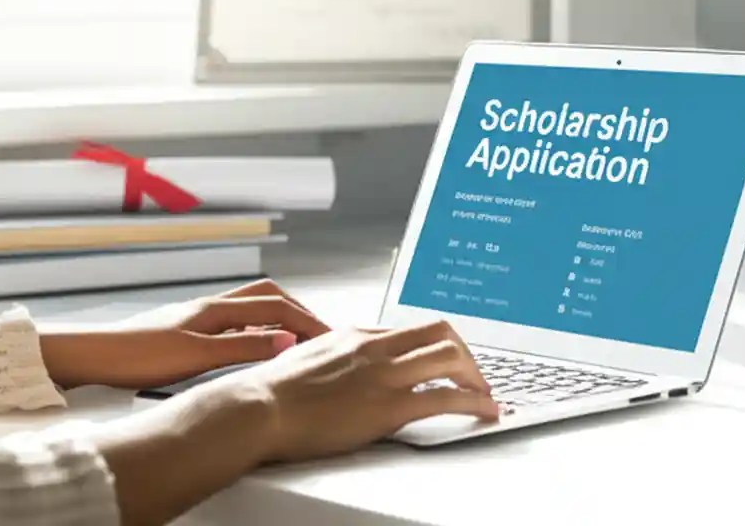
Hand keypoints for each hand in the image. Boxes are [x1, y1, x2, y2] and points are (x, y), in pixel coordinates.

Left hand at [39, 279, 329, 389]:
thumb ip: (244, 348)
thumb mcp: (196, 356)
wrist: (93, 356)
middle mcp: (210, 307)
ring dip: (278, 320)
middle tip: (322, 336)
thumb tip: (289, 341)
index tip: (335, 340)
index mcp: (217, 310)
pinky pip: (235, 324)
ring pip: (251, 309)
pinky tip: (255, 352)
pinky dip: (257, 332)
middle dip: (299, 312)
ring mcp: (198, 318)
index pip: (278, 308)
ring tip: (297, 343)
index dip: (310, 322)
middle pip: (268, 297)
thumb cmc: (138, 356)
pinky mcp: (186, 332)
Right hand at [218, 319, 497, 463]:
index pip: (407, 331)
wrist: (259, 408)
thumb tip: (336, 372)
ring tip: (484, 396)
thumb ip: (331, 360)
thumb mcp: (305, 361)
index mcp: (353, 335)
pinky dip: (474, 404)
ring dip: (475, 376)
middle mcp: (373, 347)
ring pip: (450, 357)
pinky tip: (485, 413)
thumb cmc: (271, 393)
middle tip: (472, 375)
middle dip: (464, 353)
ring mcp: (383, 373)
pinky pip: (446, 398)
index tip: (443, 362)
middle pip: (438, 332)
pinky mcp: (389, 405)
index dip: (433, 346)